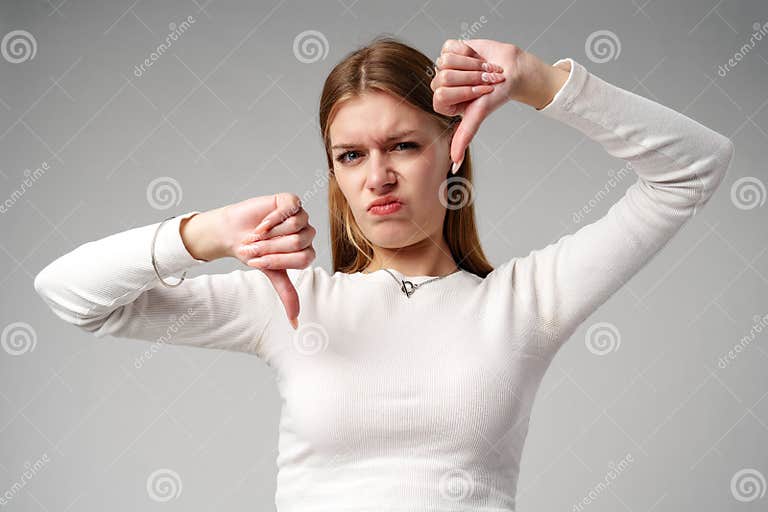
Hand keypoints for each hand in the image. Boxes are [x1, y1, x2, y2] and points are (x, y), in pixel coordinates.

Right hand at [224, 193, 316, 329]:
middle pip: (298, 242)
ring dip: (271, 232)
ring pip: (296, 226)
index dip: (280, 260)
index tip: (260, 261)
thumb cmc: (253, 251)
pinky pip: (290, 209)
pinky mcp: (290, 201)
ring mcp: (300, 216)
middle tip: (255, 246)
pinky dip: (273, 218)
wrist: (232, 232)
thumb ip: (286, 294)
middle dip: (272, 247)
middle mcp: (306, 234)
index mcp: (306, 252)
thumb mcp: (271, 274)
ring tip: (258, 233)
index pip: (304, 259)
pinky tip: (262, 223)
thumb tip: (296, 323)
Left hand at [433, 39, 567, 163]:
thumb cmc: (496, 95)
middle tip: (484, 80)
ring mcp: (445, 66)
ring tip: (482, 69)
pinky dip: (468, 51)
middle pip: (443, 76)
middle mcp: (441, 85)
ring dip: (471, 65)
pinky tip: (475, 57)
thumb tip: (454, 166)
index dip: (463, 91)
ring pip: (445, 61)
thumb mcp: (478, 117)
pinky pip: (450, 46)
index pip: (440, 94)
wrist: (511, 69)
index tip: (480, 92)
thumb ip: (463, 138)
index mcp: (443, 102)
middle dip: (469, 77)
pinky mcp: (451, 48)